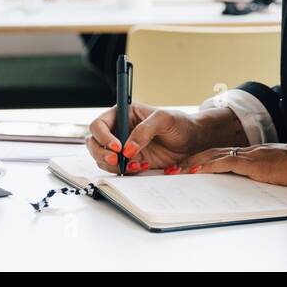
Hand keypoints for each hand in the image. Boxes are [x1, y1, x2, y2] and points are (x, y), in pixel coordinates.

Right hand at [86, 103, 205, 173]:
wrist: (192, 140)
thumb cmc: (179, 123)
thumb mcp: (164, 119)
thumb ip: (144, 130)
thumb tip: (128, 148)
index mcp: (123, 114)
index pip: (99, 124)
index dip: (103, 136)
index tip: (117, 147)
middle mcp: (119, 131)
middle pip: (94, 143)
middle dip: (101, 153)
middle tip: (117, 159)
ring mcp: (124, 148)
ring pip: (103, 159)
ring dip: (115, 165)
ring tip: (138, 164)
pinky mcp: (132, 162)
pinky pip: (119, 170)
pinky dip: (127, 172)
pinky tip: (144, 166)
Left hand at [176, 142, 286, 190]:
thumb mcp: (280, 171)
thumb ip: (266, 174)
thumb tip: (257, 183)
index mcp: (255, 153)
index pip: (223, 154)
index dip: (204, 159)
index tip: (188, 166)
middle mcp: (249, 151)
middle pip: (213, 153)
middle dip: (191, 161)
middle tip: (172, 169)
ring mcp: (250, 155)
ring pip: (214, 156)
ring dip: (193, 163)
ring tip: (176, 170)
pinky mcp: (253, 163)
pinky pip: (225, 162)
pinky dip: (207, 165)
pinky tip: (195, 170)